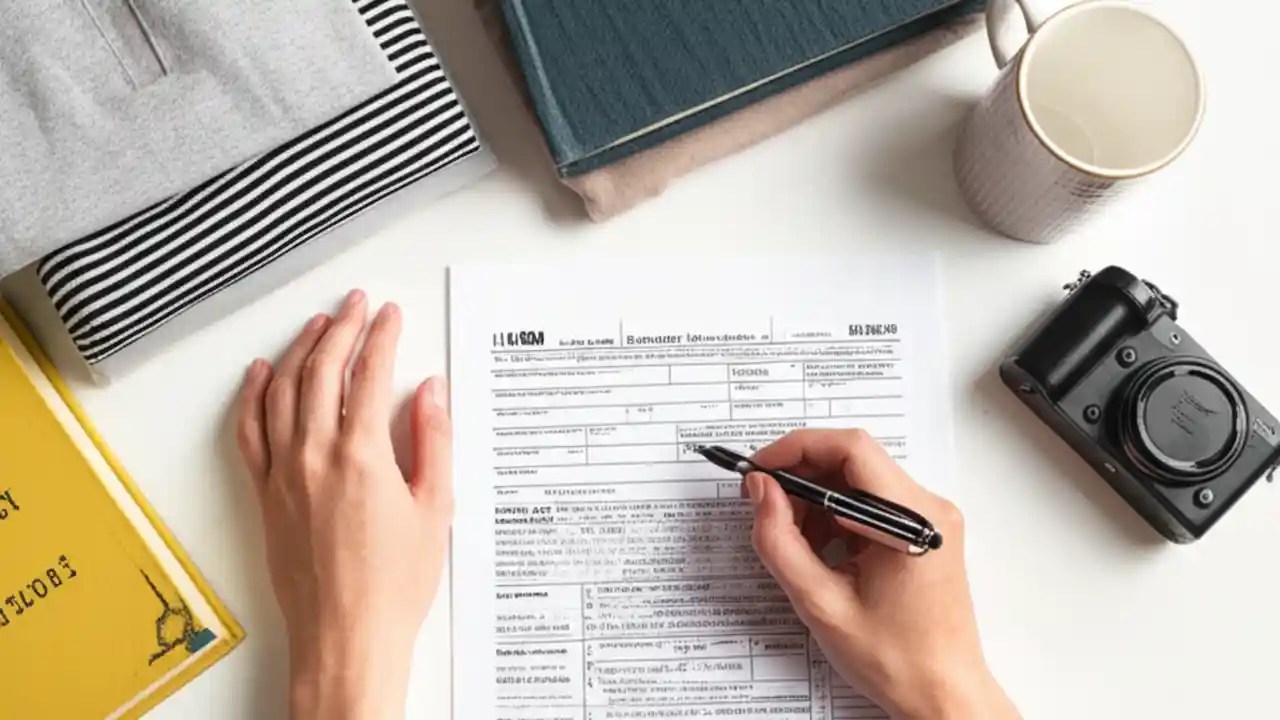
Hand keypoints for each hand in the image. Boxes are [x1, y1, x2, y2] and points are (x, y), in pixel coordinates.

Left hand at [236, 290, 452, 719]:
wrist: (346, 635)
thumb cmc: (394, 583)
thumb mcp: (435, 508)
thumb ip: (433, 441)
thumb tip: (430, 391)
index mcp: (361, 456)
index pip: (369, 374)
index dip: (381, 336)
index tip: (389, 315)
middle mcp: (314, 455)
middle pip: (323, 371)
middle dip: (341, 329)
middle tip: (356, 305)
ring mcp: (283, 473)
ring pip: (283, 391)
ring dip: (300, 350)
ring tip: (318, 325)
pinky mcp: (265, 495)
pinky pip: (251, 431)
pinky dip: (255, 395)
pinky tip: (263, 373)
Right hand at [745, 430, 1016, 719]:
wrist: (943, 695)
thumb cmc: (896, 660)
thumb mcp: (821, 602)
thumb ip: (781, 541)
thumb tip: (761, 491)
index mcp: (913, 520)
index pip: (851, 449)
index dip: (797, 448)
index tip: (760, 470)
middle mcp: (929, 509)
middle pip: (853, 460)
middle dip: (801, 477)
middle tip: (764, 505)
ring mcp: (928, 519)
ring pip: (858, 482)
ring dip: (816, 500)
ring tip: (793, 541)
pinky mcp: (921, 532)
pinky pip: (870, 504)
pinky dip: (835, 517)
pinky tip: (818, 552)